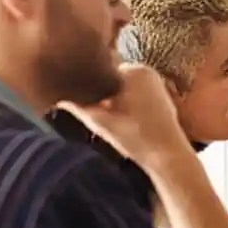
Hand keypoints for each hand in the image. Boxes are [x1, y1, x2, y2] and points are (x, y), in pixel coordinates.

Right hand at [58, 64, 187, 169]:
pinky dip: (129, 104)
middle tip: (99, 114)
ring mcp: (158, 83)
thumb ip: (79, 107)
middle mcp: (148, 71)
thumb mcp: (101, 122)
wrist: (169, 156)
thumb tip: (59, 98)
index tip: (85, 102)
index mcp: (133, 71)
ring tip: (113, 119)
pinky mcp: (163, 96)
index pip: (101, 71)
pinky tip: (127, 121)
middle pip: (113, 79)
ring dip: (116, 100)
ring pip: (125, 88)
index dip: (90, 86)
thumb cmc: (135, 138)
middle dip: (104, 93)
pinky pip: (137, 95)